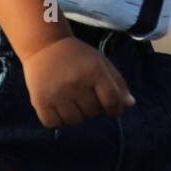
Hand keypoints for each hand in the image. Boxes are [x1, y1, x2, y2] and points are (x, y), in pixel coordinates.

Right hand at [20, 35, 134, 127]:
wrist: (44, 47)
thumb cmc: (78, 56)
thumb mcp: (101, 63)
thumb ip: (117, 83)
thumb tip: (130, 105)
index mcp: (94, 71)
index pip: (111, 100)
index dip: (116, 109)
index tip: (114, 110)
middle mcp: (75, 83)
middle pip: (93, 113)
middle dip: (94, 108)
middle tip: (87, 96)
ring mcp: (56, 93)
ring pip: (75, 121)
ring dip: (78, 115)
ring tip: (74, 101)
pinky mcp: (40, 101)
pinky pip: (55, 124)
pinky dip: (60, 120)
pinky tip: (61, 107)